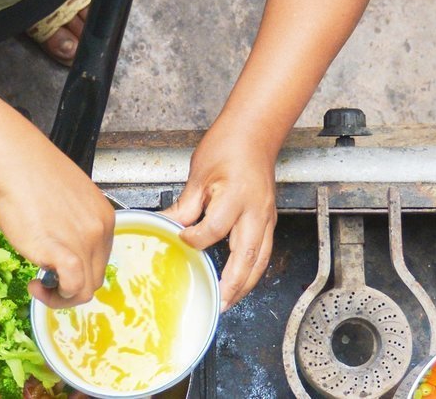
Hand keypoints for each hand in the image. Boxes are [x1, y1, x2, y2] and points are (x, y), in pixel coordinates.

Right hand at [0, 137, 114, 308]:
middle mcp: (100, 230)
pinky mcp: (65, 253)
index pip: (101, 258)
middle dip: (70, 284)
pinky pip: (71, 289)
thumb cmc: (31, 174)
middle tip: (46, 280)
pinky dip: (54, 297)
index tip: (57, 268)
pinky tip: (35, 285)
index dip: (78, 268)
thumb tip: (61, 242)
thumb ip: (71, 222)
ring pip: (85, 289)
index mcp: (104, 216)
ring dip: (61, 297)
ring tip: (39, 286)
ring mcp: (85, 242)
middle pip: (96, 276)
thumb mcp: (65, 198)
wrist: (14, 163)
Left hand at [166, 126, 278, 309]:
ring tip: (229, 301)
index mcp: (236, 196)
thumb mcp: (199, 173)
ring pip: (261, 259)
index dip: (195, 239)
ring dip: (247, 284)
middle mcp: (256, 211)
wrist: (256, 132)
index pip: (214, 228)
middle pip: (248, 256)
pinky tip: (241, 281)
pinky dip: (254, 270)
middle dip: (234, 284)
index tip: (180, 239)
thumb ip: (185, 206)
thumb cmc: (229, 146)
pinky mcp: (269, 219)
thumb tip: (165, 227)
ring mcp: (266, 217)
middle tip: (218, 303)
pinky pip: (264, 251)